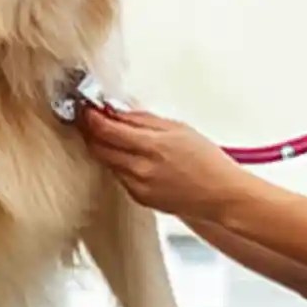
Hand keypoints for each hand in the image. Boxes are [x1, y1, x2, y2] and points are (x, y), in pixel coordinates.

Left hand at [76, 106, 249, 219]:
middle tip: (89, 118)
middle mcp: (141, 168)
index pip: (107, 129)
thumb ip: (144, 120)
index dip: (91, 117)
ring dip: (102, 147)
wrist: (220, 194)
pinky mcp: (139, 198)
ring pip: (106, 162)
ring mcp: (138, 186)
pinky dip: (117, 163)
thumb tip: (117, 111)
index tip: (86, 108)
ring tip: (108, 134)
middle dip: (90, 131)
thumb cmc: (207, 160)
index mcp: (152, 145)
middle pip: (99, 147)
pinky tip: (128, 155)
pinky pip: (119, 176)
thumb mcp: (178, 128)